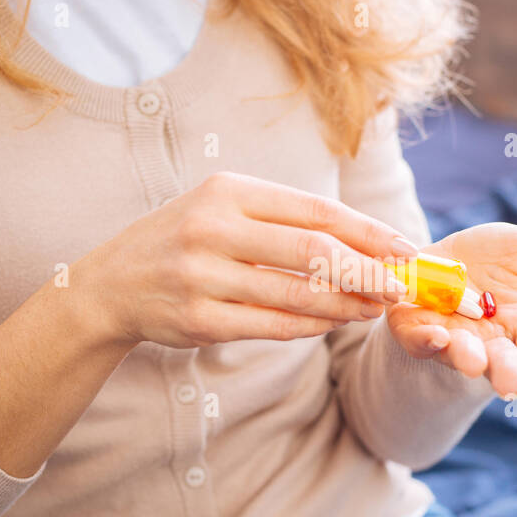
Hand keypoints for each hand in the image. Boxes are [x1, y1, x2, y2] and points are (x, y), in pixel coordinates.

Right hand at [75, 171, 413, 348]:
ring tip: (374, 307)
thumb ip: (285, 220)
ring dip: (345, 305)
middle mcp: (213, 229)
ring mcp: (203, 277)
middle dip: (368, 272)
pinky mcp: (199, 320)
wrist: (110, 284)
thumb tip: (366, 242)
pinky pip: (272, 326)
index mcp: (227, 191)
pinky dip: (311, 326)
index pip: (315, 211)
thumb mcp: (224, 209)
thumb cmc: (184, 240)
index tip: (406, 248)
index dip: (369, 232)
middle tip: (400, 286)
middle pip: (314, 253)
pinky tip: (333, 322)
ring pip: (297, 295)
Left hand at [385, 223, 516, 397]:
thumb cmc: (500, 262)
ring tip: (473, 359)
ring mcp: (452, 339)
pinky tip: (434, 334)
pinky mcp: (414, 329)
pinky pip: (419, 339)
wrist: (439, 258)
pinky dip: (426, 338)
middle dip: (507, 372)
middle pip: (503, 365)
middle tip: (510, 381)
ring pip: (462, 356)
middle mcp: (492, 343)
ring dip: (468, 359)